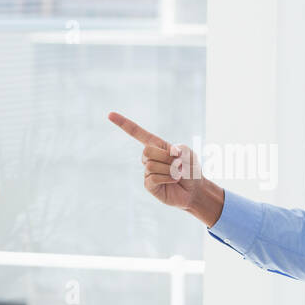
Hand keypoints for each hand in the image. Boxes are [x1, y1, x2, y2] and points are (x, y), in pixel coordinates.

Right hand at [108, 111, 222, 224]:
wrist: (195, 189)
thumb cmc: (190, 168)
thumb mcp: (189, 153)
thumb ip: (180, 148)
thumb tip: (171, 152)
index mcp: (156, 145)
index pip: (137, 133)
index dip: (124, 124)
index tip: (110, 115)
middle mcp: (149, 157)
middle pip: (147, 151)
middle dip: (165, 157)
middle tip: (178, 163)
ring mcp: (148, 171)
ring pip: (151, 165)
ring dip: (170, 169)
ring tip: (177, 174)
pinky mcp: (149, 185)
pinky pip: (154, 177)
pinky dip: (167, 178)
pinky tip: (173, 180)